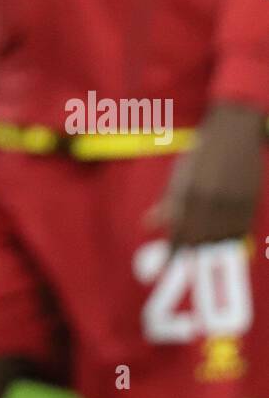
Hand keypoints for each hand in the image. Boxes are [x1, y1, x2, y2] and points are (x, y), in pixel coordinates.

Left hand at [146, 104, 265, 249]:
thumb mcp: (181, 176)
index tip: (166, 264)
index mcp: (189, 194)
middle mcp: (211, 202)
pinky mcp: (250, 204)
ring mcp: (232, 204)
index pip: (179, 234)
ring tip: (205, 235)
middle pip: (199, 241)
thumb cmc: (203, 154)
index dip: (172, 254)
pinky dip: (229, 237)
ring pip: (220, 240)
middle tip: (186, 248)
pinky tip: (222, 229)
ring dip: (210, 244)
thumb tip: (148, 226)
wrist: (235, 133)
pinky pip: (239, 234)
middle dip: (191, 248)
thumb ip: (167, 204)